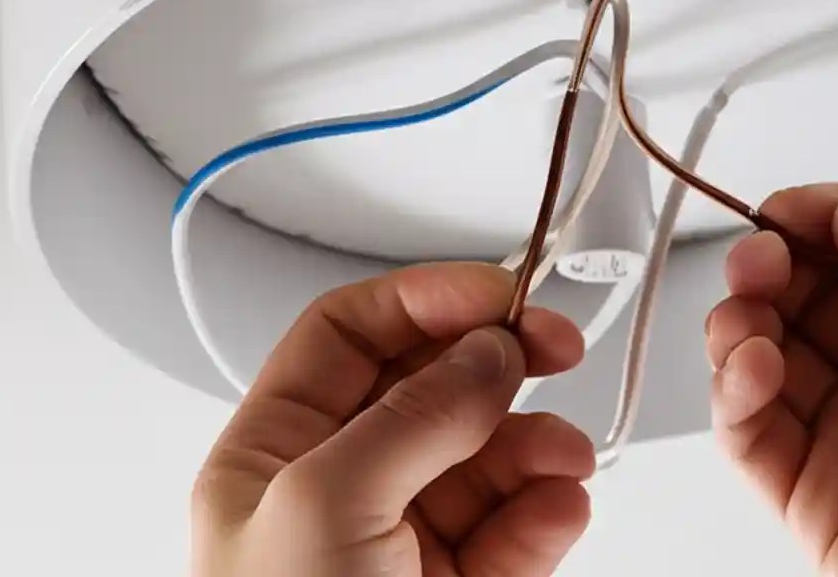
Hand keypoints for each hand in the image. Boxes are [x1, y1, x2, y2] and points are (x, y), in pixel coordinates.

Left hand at [192, 263, 594, 575]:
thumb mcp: (325, 511)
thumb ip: (410, 418)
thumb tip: (485, 351)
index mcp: (273, 458)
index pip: (347, 339)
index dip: (424, 301)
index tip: (498, 293)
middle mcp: (337, 490)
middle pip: (428, 390)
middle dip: (496, 365)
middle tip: (557, 347)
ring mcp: (401, 544)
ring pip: (483, 458)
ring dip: (534, 444)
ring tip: (564, 458)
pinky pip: (513, 529)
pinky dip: (547, 510)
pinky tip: (561, 508)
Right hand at [708, 184, 837, 575]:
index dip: (820, 221)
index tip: (782, 210)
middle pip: (809, 295)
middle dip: (771, 264)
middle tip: (758, 258)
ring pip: (765, 356)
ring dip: (740, 321)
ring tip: (748, 315)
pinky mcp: (814, 497)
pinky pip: (749, 431)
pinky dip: (731, 392)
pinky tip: (751, 367)